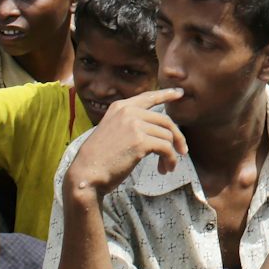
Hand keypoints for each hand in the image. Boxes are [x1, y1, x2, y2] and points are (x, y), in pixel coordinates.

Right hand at [64, 87, 188, 198]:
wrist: (86, 174)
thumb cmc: (98, 159)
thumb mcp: (111, 132)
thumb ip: (129, 125)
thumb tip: (154, 130)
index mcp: (119, 107)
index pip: (147, 97)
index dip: (166, 95)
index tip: (179, 94)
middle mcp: (128, 112)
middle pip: (165, 120)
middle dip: (177, 136)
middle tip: (182, 151)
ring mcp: (134, 125)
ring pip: (167, 136)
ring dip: (172, 153)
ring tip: (167, 166)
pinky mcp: (140, 141)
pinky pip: (166, 148)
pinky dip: (170, 159)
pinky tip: (165, 168)